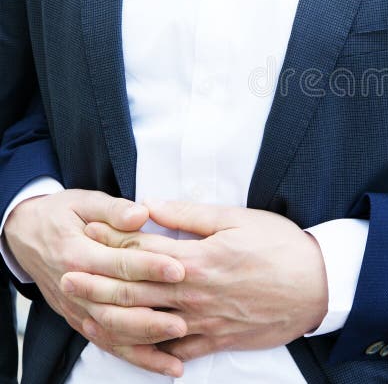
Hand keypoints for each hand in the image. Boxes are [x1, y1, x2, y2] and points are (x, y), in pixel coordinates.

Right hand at [4, 190, 187, 376]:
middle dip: (151, 315)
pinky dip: (134, 355)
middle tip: (184, 319)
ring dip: (145, 340)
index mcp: (78, 253)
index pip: (118, 264)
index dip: (150, 266)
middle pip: (115, 306)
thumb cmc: (62, 214)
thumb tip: (140, 214)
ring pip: (111, 331)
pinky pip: (107, 342)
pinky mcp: (80, 319)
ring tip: (177, 343)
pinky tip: (162, 363)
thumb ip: (114, 209)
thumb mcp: (85, 202)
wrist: (26, 233)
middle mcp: (75, 286)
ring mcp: (76, 307)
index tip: (179, 269)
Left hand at [67, 201, 328, 361]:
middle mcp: (194, 293)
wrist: (318, 286)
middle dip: (97, 282)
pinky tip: (132, 346)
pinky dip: (150, 350)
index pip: (143, 249)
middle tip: (67, 276)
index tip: (88, 231)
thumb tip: (152, 206)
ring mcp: (203, 320)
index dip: (112, 239)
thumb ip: (191, 216)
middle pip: (135, 288)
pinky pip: (175, 349)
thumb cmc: (281, 247)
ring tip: (86, 312)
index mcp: (198, 258)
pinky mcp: (217, 339)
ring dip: (112, 317)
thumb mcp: (239, 219)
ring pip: (146, 323)